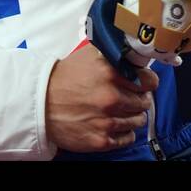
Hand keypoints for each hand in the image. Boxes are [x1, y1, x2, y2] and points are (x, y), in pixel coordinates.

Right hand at [45, 43, 160, 152]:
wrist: (42, 103)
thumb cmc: (65, 78)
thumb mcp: (89, 55)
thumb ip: (113, 52)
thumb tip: (133, 51)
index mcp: (110, 73)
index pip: (148, 81)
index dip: (148, 81)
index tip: (145, 83)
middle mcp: (111, 97)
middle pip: (144, 102)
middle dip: (140, 98)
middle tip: (133, 97)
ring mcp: (107, 121)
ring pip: (138, 120)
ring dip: (134, 115)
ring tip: (124, 110)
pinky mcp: (101, 140)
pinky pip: (128, 138)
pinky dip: (126, 132)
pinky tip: (117, 124)